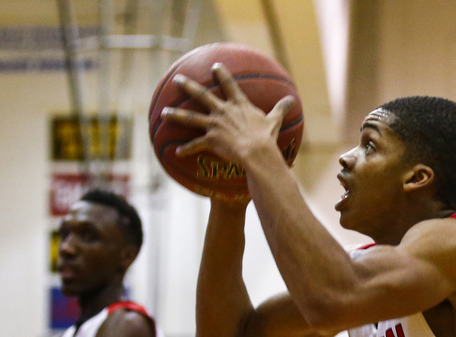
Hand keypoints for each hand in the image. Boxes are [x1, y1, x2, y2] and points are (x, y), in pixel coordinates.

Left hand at [162, 63, 294, 164]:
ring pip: (190, 117)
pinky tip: (176, 152)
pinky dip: (186, 149)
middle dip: (188, 87)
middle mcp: (223, 111)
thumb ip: (280, 109)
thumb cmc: (266, 137)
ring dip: (176, 115)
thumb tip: (291, 100)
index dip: (221, 74)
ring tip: (164, 112)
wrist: (257, 152)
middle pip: (201, 96)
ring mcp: (214, 125)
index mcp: (238, 105)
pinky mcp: (210, 140)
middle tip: (177, 79)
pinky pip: (195, 145)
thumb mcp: (275, 121)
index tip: (214, 67)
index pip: (228, 85)